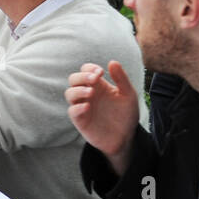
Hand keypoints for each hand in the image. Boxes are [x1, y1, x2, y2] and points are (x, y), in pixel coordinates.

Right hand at [65, 60, 139, 174]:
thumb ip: (121, 78)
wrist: (126, 137)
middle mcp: (88, 94)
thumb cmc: (126, 114)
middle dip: (81, 76)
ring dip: (78, 90)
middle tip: (94, 79)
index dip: (89, 68)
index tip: (100, 72)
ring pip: (69, 93)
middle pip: (73, 79)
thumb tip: (112, 61)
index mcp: (98, 85)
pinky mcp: (80, 120)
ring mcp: (82, 106)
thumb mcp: (128, 94)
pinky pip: (72, 111)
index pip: (85, 70)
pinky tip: (88, 106)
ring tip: (91, 92)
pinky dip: (77, 107)